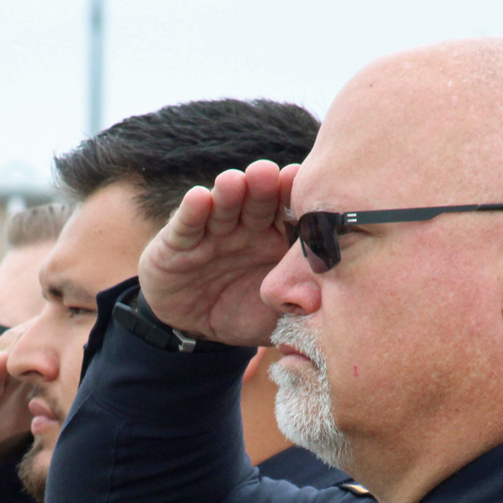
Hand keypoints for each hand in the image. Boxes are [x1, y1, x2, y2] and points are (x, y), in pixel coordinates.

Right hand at [138, 160, 296, 346]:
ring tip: (234, 182)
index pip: (291, 214)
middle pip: (259, 202)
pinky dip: (192, 210)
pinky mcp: (178, 240)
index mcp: (277, 239)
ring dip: (229, 192)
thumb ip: (298, 306)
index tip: (306, 189)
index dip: (297, 201)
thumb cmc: (243, 314)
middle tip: (268, 174)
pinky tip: (199, 198)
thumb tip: (324, 301)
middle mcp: (248, 228)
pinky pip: (187, 224)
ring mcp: (214, 230)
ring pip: (224, 206)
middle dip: (264, 187)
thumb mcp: (274, 317)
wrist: (195, 328)